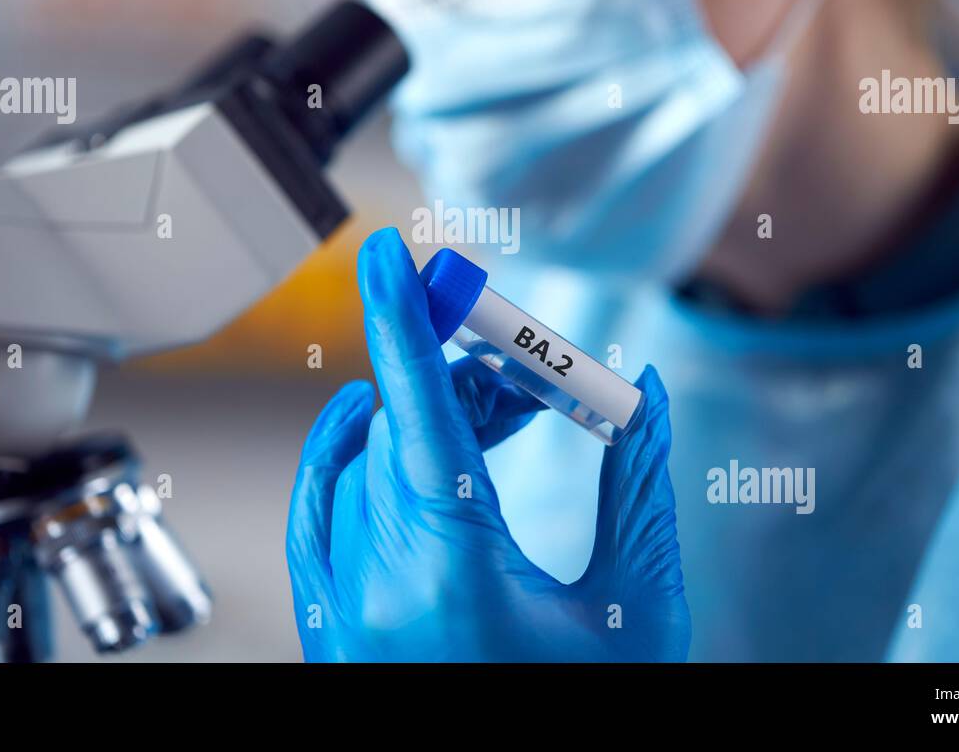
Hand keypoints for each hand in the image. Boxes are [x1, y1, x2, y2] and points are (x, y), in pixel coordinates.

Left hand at [285, 227, 689, 660]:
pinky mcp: (334, 635)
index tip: (388, 253)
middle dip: (466, 382)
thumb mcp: (635, 611)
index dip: (404, 320)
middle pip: (402, 431)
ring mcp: (344, 617)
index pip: (419, 412)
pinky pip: (317, 516)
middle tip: (528, 372)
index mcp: (456, 574)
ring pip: (362, 467)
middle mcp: (378, 592)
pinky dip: (345, 459)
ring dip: (422, 420)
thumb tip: (640, 395)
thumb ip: (640, 489)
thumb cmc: (589, 718)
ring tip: (495, 417)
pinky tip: (374, 425)